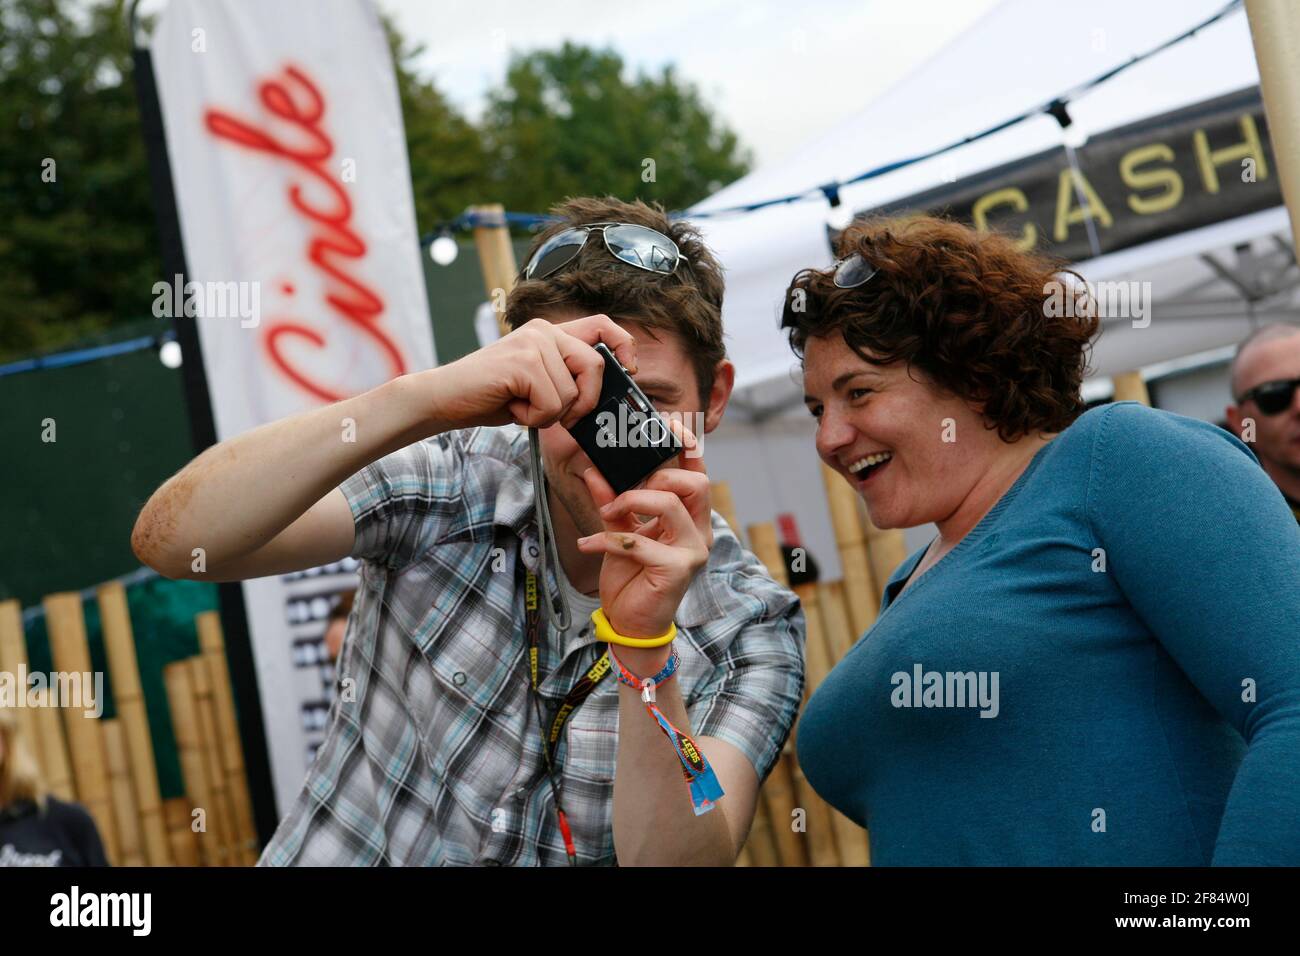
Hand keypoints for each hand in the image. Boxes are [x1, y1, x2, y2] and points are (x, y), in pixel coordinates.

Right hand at [427, 314, 636, 430]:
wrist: (442, 399)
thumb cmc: (490, 397)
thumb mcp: (536, 384)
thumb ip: (565, 379)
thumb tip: (603, 396)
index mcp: (550, 332)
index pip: (603, 325)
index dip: (623, 347)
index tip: (628, 371)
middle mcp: (544, 331)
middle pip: (596, 365)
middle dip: (586, 400)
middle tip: (559, 415)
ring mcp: (533, 344)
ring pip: (572, 392)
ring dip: (550, 415)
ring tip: (521, 407)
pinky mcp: (523, 363)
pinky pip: (552, 404)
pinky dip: (534, 418)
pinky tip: (511, 409)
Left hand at [575, 421, 712, 649]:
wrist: (630, 623)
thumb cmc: (631, 577)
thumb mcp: (619, 531)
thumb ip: (612, 501)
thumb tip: (593, 469)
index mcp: (690, 519)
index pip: (699, 475)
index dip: (690, 447)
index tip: (670, 424)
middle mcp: (699, 532)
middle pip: (695, 483)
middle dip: (658, 477)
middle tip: (626, 493)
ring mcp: (692, 552)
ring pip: (670, 505)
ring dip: (632, 501)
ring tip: (608, 513)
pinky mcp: (677, 570)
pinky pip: (640, 542)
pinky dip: (609, 539)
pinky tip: (588, 542)